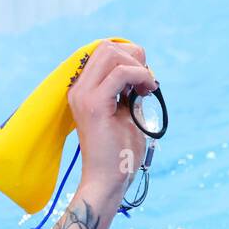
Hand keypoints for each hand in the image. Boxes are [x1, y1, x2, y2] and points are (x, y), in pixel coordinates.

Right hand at [67, 40, 156, 195]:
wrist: (108, 180)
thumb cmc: (120, 154)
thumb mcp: (127, 115)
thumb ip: (130, 94)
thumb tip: (143, 74)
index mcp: (84, 90)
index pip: (102, 53)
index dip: (128, 57)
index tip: (145, 79)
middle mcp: (79, 89)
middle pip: (105, 48)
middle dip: (134, 57)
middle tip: (149, 81)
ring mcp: (84, 95)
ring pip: (110, 54)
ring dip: (137, 67)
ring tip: (149, 88)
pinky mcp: (95, 104)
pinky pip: (120, 74)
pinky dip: (140, 76)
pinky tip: (148, 90)